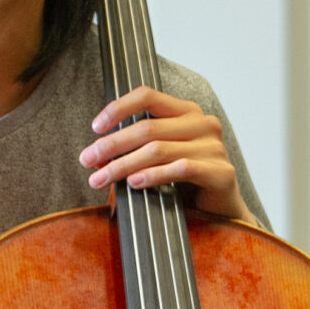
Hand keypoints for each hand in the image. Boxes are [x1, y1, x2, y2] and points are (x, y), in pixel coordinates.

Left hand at [82, 86, 254, 222]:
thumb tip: (97, 157)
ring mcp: (214, 147)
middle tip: (87, 160)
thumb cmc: (187, 183)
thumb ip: (134, 150)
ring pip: (158, 149)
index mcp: (187, 112)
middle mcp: (203, 123)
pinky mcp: (221, 172)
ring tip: (101, 178)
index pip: (148, 96)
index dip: (118, 108)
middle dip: (112, 145)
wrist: (222, 212)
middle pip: (148, 128)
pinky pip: (180, 169)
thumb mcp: (158, 158)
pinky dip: (153, 176)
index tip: (95, 127)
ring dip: (123, 165)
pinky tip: (134, 183)